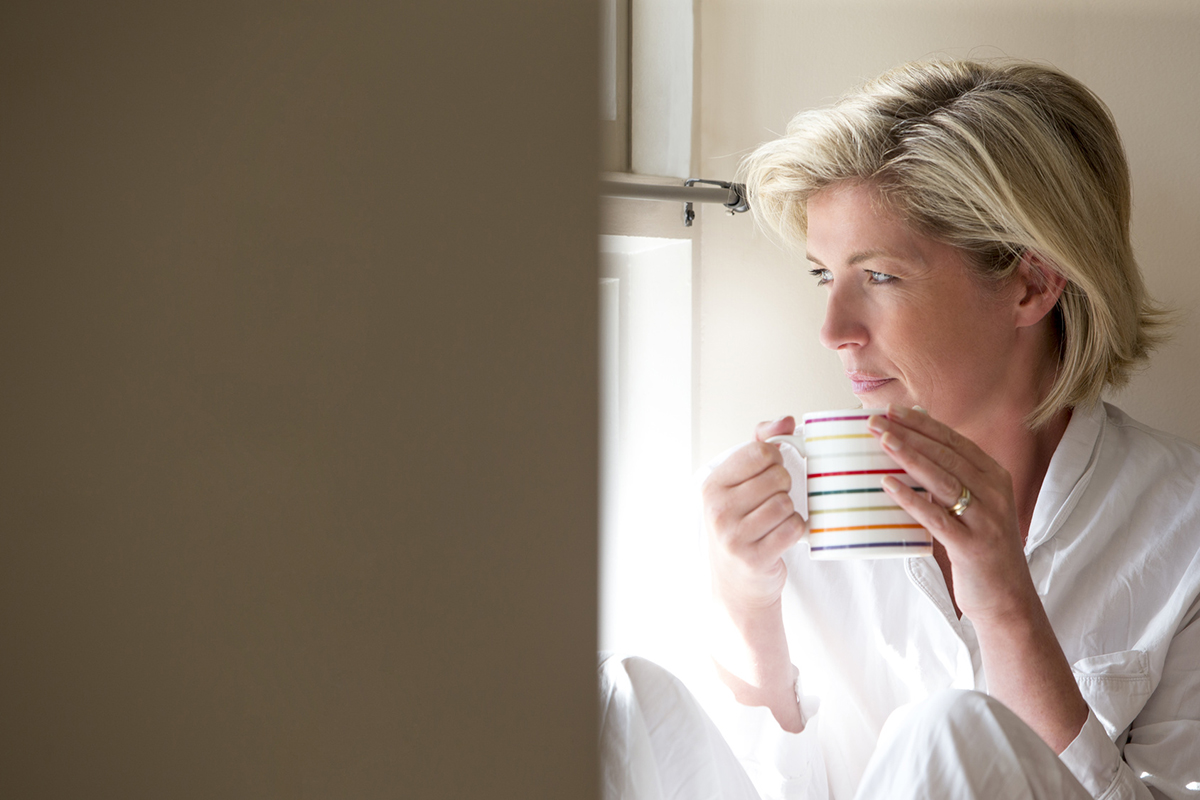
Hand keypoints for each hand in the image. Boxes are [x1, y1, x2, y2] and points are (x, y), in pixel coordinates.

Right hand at [702, 416, 806, 611]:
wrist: (735, 584)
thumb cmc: (740, 525)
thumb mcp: (739, 483)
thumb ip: (760, 444)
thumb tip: (787, 421)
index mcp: (712, 485)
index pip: (759, 451)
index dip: (774, 460)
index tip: (768, 473)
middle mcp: (717, 509)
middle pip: (777, 477)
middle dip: (783, 487)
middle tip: (771, 501)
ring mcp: (733, 535)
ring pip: (786, 504)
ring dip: (789, 512)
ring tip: (775, 521)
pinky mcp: (754, 557)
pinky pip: (793, 528)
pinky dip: (796, 531)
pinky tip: (782, 536)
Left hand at [867, 405, 1038, 624]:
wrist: (1008, 599)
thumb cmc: (982, 549)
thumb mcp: (975, 507)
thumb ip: (953, 480)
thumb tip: (914, 450)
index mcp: (995, 478)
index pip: (955, 442)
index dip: (924, 424)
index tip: (893, 411)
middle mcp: (994, 493)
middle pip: (946, 456)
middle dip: (909, 435)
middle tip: (875, 421)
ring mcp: (986, 520)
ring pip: (942, 480)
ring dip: (910, 457)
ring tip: (882, 441)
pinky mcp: (971, 546)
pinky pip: (936, 518)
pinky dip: (912, 499)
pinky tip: (888, 485)